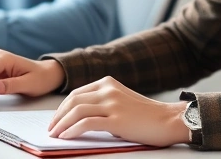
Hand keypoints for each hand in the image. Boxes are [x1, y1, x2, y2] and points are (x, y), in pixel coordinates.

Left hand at [48, 77, 188, 147]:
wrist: (169, 120)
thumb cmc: (147, 116)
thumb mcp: (122, 101)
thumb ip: (103, 103)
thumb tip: (80, 118)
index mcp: (108, 83)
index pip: (77, 93)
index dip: (62, 107)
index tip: (55, 119)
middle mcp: (108, 89)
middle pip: (73, 100)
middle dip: (58, 116)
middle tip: (51, 128)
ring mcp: (112, 103)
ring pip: (77, 111)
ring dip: (62, 124)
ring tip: (55, 134)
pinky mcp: (116, 119)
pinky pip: (87, 123)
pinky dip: (73, 130)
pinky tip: (66, 136)